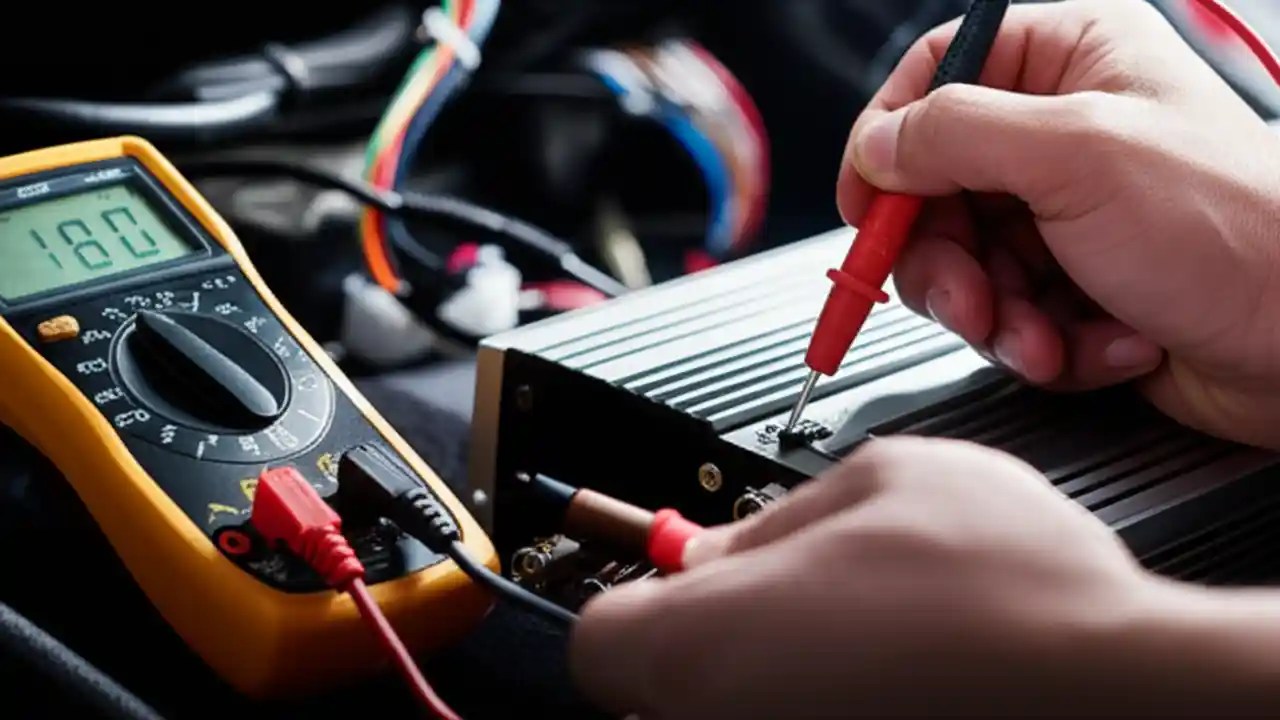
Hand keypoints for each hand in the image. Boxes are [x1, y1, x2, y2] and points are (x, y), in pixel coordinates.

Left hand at [569, 438, 1161, 718]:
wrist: (1118, 685)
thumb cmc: (1006, 587)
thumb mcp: (874, 482)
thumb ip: (770, 518)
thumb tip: (720, 546)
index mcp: (705, 646)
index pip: (596, 639)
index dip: (641, 590)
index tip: (684, 568)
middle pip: (658, 685)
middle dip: (707, 629)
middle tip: (780, 587)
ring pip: (730, 707)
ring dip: (767, 667)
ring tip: (851, 626)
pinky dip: (817, 697)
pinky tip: (884, 668)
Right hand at [838, 0, 1279, 448]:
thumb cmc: (1236, 229)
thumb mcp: (1076, 155)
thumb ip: (957, 135)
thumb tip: (878, 145)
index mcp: (1070, 59)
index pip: (935, 78)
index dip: (889, 144)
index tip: (869, 206)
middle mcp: (1061, 133)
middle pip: (935, 188)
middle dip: (947, 262)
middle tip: (967, 300)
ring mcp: (1066, 213)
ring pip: (964, 264)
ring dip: (996, 316)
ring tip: (1042, 336)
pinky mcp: (1074, 284)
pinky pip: (1007, 314)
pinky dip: (1040, 342)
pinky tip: (1093, 344)